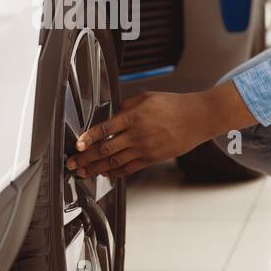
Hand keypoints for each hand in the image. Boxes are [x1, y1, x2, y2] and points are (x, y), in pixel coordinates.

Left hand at [65, 83, 257, 178]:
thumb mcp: (146, 97)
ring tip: (84, 172)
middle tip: (73, 163)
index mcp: (133, 117)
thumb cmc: (174, 105)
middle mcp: (137, 135)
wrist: (197, 118)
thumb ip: (126, 107)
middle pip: (105, 149)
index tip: (77, 144)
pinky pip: (129, 168)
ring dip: (96, 168)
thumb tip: (113, 117)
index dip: (88, 138)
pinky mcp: (151, 158)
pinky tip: (106, 174)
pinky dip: (115, 172)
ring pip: (114, 162)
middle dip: (86, 158)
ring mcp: (144, 149)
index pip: (104, 129)